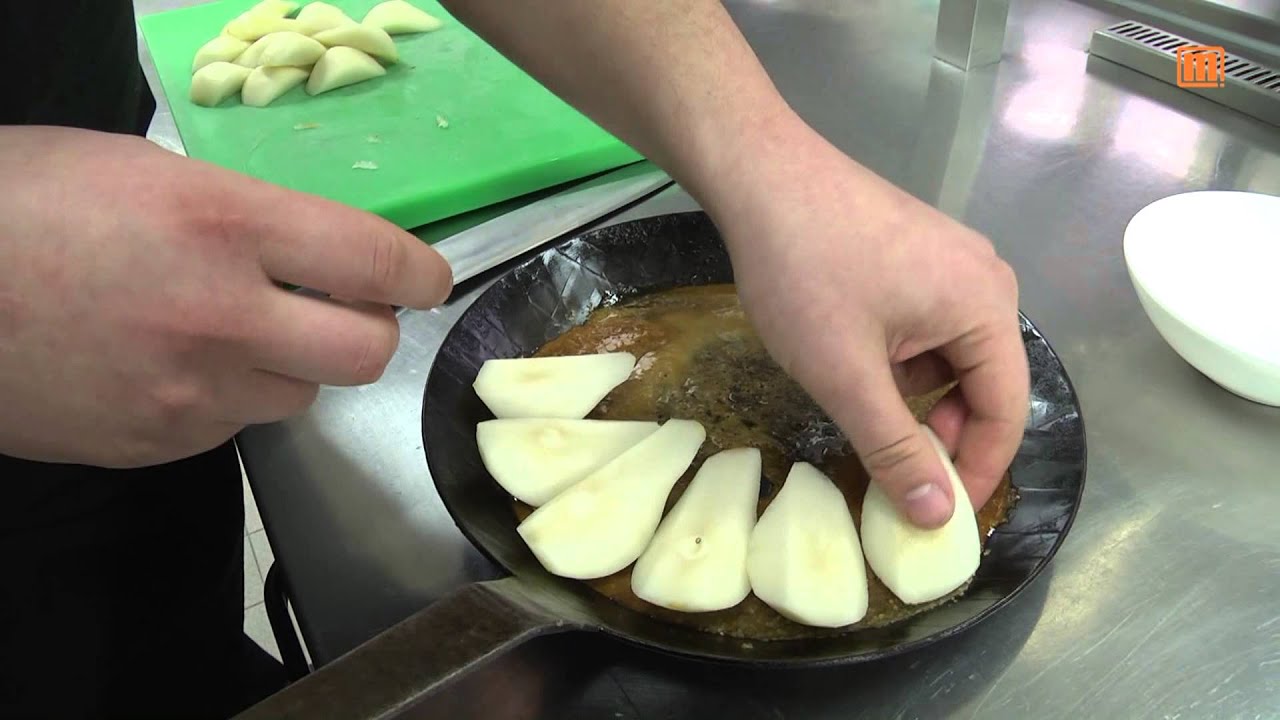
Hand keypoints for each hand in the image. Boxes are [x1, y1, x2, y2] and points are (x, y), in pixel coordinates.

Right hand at [0, 126, 451, 467]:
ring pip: (300, 397)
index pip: (372, 260)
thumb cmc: (21, 203)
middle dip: (368, 330)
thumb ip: (242, 215)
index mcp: (222, 224)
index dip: (420, 273)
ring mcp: (188, 392)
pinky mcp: (154, 444)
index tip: (427, 279)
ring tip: (227, 333)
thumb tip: (309, 250)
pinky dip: (223, 400)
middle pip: (366, 354)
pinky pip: (231, 427)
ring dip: (287, 365)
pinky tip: (170, 366)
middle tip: (342, 311)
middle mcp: (221, 317)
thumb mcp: (145, 173)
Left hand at [711, 121, 1028, 528]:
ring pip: (951, 358)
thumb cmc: (804, 274)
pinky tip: (855, 364)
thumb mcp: (846, 376)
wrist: (759, 175)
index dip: (976, 473)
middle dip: (943, 436)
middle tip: (894, 475)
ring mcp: (953, 260)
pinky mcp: (919, 253)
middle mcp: (987, 280)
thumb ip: (895, 449)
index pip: (1006, 413)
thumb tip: (940, 517)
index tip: (938, 519)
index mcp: (987, 306)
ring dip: (916, 399)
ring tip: (861, 413)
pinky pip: (928, 327)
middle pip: (986, 384)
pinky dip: (900, 361)